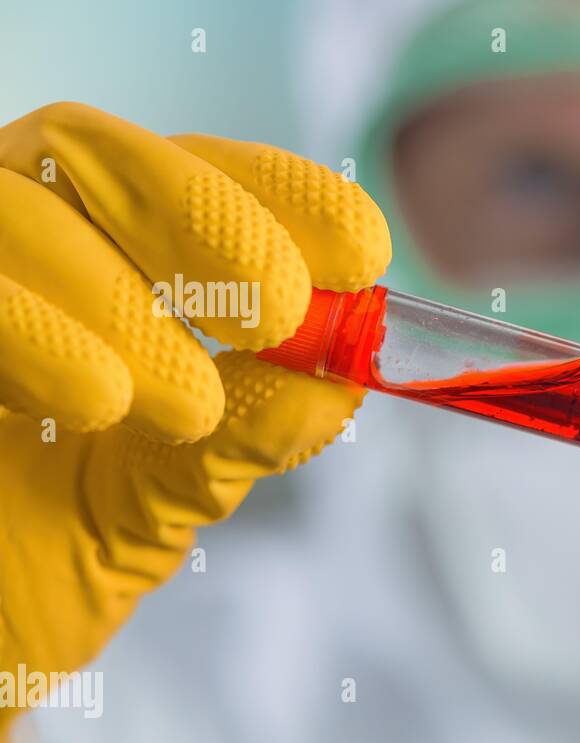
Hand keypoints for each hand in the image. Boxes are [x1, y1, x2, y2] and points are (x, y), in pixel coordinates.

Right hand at [0, 103, 390, 742]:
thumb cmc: (40, 565)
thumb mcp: (161, 501)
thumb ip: (245, 433)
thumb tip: (343, 379)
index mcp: (95, 265)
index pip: (192, 177)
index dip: (281, 196)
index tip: (361, 249)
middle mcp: (12, 250)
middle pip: (97, 156)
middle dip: (207, 218)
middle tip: (280, 308)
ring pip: (20, 207)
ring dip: (123, 298)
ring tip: (188, 405)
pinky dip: (32, 330)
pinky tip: (97, 397)